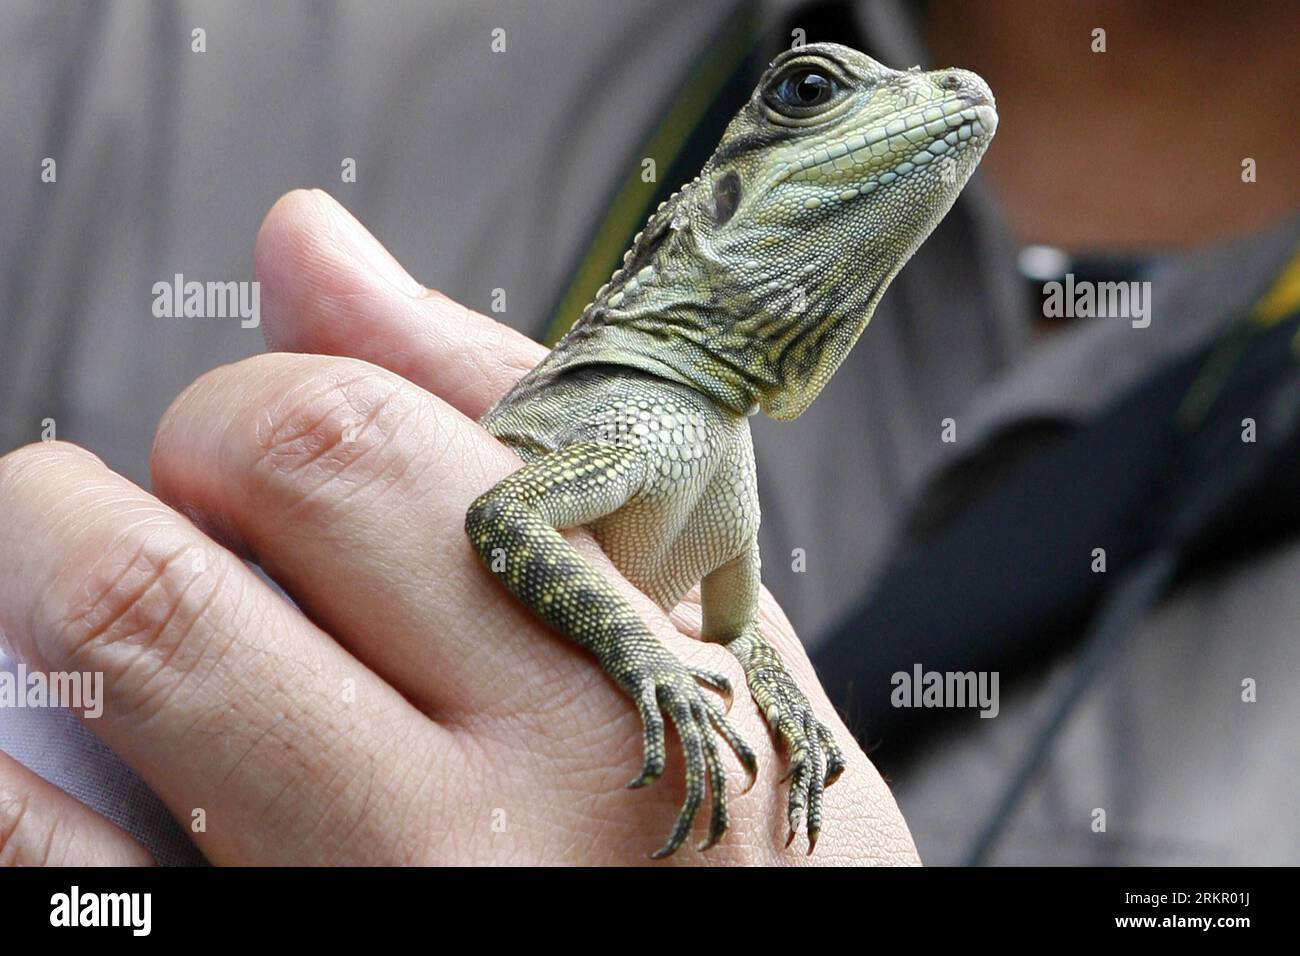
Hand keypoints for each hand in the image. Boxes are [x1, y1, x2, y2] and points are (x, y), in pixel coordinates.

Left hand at [0, 189, 918, 864]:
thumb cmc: (725, 797)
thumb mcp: (668, 596)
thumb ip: (485, 406)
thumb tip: (307, 238)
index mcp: (594, 668)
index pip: (331, 446)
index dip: (252, 408)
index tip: (265, 448)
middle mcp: (473, 816)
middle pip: (162, 576)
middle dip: (99, 501)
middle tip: (168, 527)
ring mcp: (358, 915)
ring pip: (90, 712)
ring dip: (42, 599)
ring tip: (101, 607)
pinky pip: (64, 877)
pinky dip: (17, 772)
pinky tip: (55, 734)